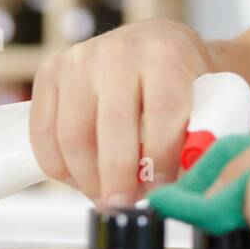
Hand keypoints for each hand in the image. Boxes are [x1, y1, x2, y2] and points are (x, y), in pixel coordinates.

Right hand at [29, 18, 218, 206]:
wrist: (160, 43)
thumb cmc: (184, 78)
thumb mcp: (205, 97)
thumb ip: (197, 136)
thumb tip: (178, 189)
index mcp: (164, 53)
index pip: (162, 113)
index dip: (160, 161)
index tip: (161, 190)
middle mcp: (118, 51)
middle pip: (112, 130)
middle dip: (119, 181)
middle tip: (126, 205)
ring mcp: (79, 60)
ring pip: (74, 137)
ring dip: (88, 180)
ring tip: (107, 196)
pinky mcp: (51, 72)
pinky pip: (44, 134)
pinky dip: (59, 167)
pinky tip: (81, 180)